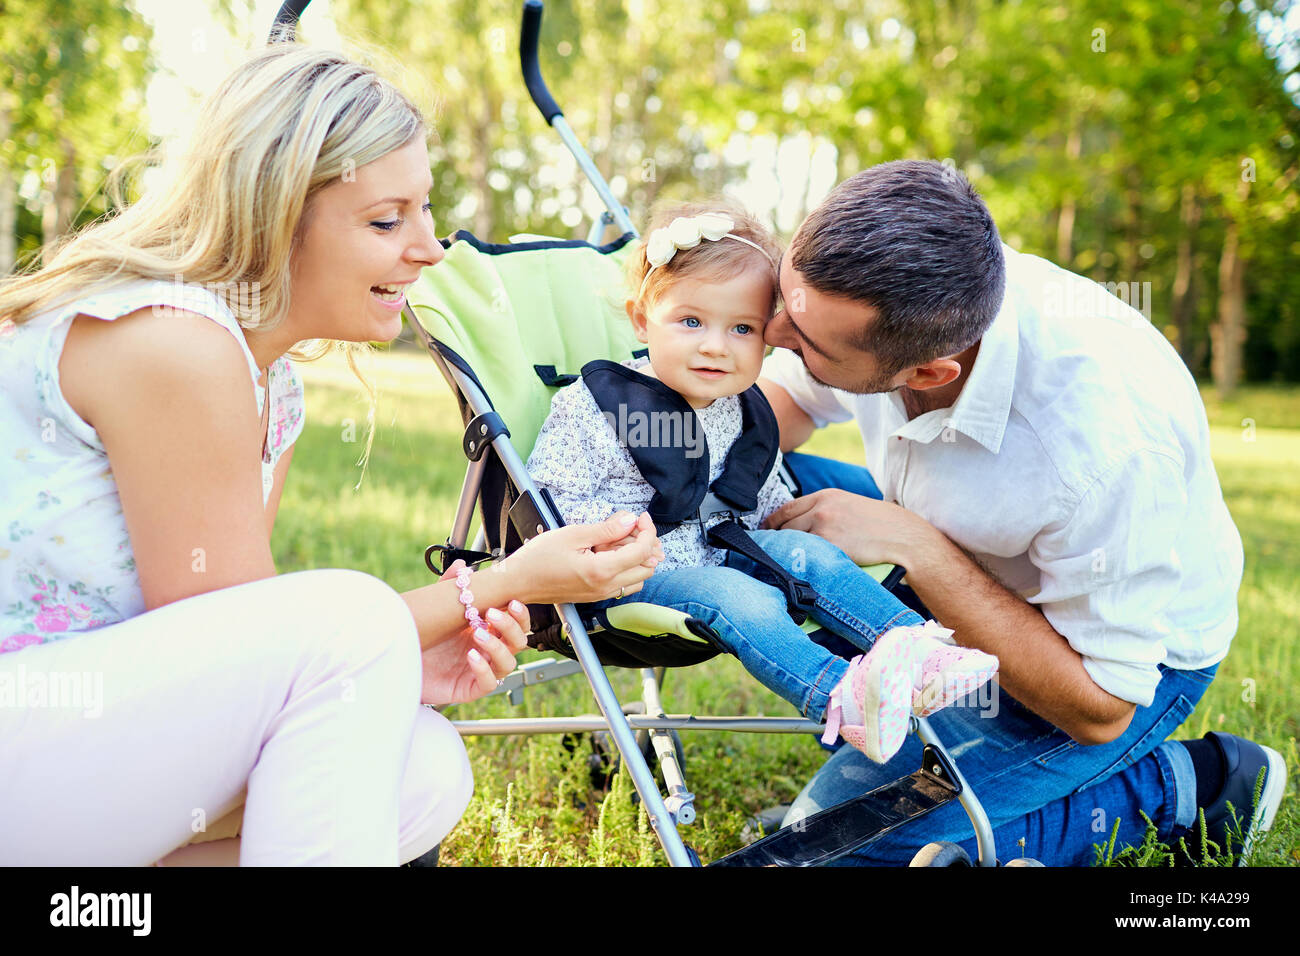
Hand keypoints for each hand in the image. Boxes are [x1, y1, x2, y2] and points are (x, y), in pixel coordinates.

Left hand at [419, 560, 531, 705]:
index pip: (516, 623)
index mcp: (486, 629)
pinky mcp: (470, 688)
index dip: (520, 614)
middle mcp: (488, 651)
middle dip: (511, 627)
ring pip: (508, 663)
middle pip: (518, 642)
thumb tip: (462, 567)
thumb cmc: (421, 636)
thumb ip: (450, 588)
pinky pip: (490, 683)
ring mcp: (481, 670)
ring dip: (497, 647)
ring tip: (477, 633)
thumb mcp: (437, 609)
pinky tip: (470, 656)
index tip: (511, 602)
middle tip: (491, 613)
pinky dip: (483, 669)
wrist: (398, 661)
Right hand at [495, 511, 662, 604]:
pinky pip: (624, 584)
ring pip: (638, 578)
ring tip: (620, 539)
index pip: (642, 551)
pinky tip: (611, 553)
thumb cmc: (538, 558)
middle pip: (647, 567)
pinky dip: (627, 568)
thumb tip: (630, 520)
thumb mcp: (573, 534)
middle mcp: (605, 587)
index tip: (641, 517)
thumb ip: (606, 529)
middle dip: (646, 544)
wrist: (518, 582)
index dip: (647, 531)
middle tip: (632, 526)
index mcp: (601, 571)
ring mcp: (601, 594)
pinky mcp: (596, 596)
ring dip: (638, 558)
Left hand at [762, 489, 935, 567]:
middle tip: (769, 554)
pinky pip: (805, 557)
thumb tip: (804, 527)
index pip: (786, 508)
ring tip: (780, 566)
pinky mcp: (830, 546)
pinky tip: (795, 572)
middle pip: (784, 526)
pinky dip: (798, 564)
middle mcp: (822, 508)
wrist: (906, 538)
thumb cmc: (884, 526)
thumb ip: (828, 512)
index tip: (765, 534)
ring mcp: (824, 527)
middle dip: (775, 541)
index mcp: (826, 496)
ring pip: (791, 542)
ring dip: (786, 554)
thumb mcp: (852, 507)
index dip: (771, 523)